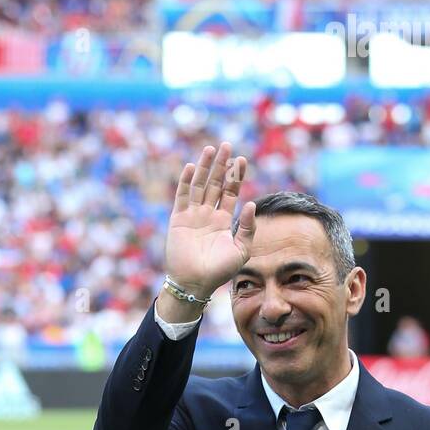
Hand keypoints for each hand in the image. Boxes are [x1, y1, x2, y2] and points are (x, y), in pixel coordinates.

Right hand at [165, 141, 255, 297]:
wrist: (195, 284)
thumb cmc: (219, 271)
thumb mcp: (241, 251)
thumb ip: (247, 228)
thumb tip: (251, 204)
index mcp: (223, 221)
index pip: (231, 192)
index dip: (236, 176)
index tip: (242, 159)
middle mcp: (208, 214)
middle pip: (215, 183)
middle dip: (221, 165)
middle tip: (227, 145)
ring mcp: (192, 216)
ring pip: (199, 185)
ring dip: (205, 167)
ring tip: (211, 149)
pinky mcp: (178, 220)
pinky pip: (182, 197)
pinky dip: (185, 181)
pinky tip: (191, 167)